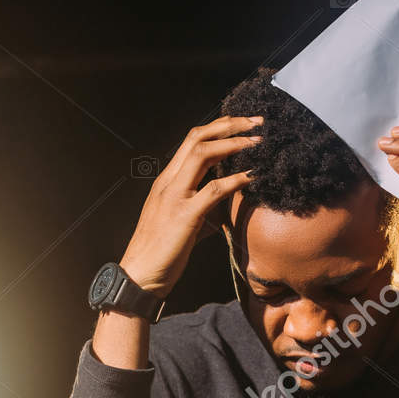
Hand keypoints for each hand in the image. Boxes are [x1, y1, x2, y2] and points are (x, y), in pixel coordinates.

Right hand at [119, 115, 261, 296]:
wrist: (140, 275)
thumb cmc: (162, 251)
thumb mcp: (181, 219)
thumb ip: (202, 202)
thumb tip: (229, 195)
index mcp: (166, 180)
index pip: (192, 140)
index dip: (219, 127)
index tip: (242, 123)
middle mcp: (168, 181)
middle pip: (198, 137)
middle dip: (230, 125)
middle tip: (257, 121)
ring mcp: (174, 197)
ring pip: (202, 154)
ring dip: (234, 144)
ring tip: (258, 142)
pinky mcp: (184, 216)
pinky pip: (213, 190)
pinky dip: (235, 180)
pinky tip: (252, 177)